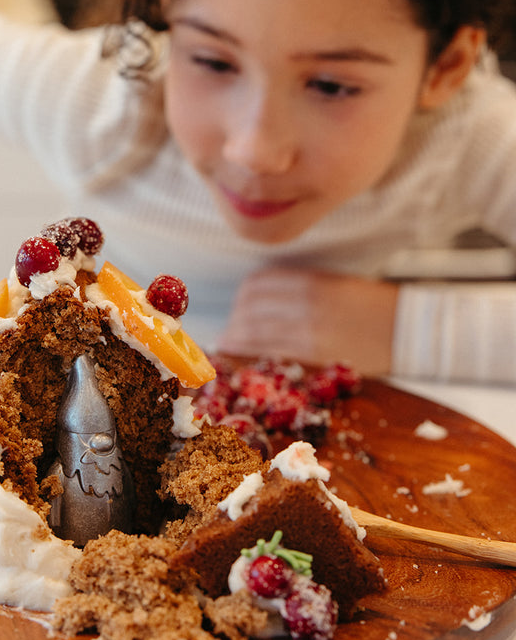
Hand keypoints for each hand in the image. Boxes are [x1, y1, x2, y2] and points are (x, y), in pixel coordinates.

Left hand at [217, 266, 398, 375]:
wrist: (410, 330)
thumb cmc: (375, 307)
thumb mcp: (335, 285)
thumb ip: (300, 289)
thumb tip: (262, 301)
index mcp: (311, 280)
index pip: (257, 284)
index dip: (242, 299)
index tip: (238, 310)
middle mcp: (304, 302)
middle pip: (250, 308)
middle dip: (235, 321)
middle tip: (230, 332)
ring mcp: (308, 330)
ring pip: (255, 332)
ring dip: (236, 339)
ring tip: (230, 346)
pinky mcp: (315, 356)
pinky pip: (271, 354)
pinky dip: (251, 355)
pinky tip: (242, 359)